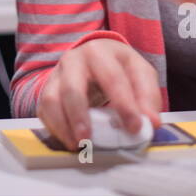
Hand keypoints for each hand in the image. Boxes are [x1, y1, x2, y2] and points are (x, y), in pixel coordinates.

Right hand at [38, 38, 161, 149]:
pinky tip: (70, 140)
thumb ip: (148, 96)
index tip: (134, 128)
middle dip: (80, 115)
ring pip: (52, 99)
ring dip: (63, 125)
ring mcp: (57, 74)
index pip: (112, 78)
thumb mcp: (139, 73)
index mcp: (101, 52)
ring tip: (78, 144)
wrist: (94, 57)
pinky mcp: (47, 89)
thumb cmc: (118, 67)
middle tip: (89, 139)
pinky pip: (44, 111)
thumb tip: (150, 122)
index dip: (124, 105)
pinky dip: (55, 128)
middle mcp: (74, 60)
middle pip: (72, 87)